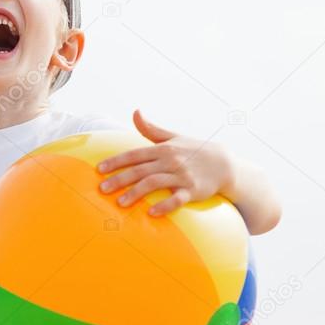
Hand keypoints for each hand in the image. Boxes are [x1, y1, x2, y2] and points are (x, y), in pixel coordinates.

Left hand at [97, 110, 232, 216]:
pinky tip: (151, 213)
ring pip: (155, 183)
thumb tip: (135, 112)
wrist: (225, 164)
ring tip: (120, 203)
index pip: (134, 155)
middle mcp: (171, 161)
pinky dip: (165, 205)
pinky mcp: (193, 190)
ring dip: (137, 193)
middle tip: (102, 189)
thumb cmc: (194, 150)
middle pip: (140, 170)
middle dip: (120, 179)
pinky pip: (177, 198)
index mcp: (163, 149)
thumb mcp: (173, 137)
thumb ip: (151, 128)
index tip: (99, 170)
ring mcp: (182, 176)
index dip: (116, 162)